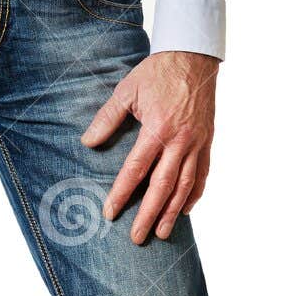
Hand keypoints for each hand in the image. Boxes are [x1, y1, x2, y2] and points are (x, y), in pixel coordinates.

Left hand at [79, 50, 218, 242]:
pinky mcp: (207, 141)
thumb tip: (87, 142)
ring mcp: (196, 143)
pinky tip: (186, 209)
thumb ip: (107, 118)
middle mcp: (179, 141)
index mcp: (157, 129)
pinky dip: (195, 193)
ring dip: (173, 212)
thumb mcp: (126, 91)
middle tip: (137, 237)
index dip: (122, 193)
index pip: (136, 169)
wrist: (193, 58)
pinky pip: (202, 173)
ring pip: (184, 185)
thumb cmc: (156, 73)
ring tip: (163, 233)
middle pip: (162, 186)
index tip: (111, 212)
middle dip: (149, 214)